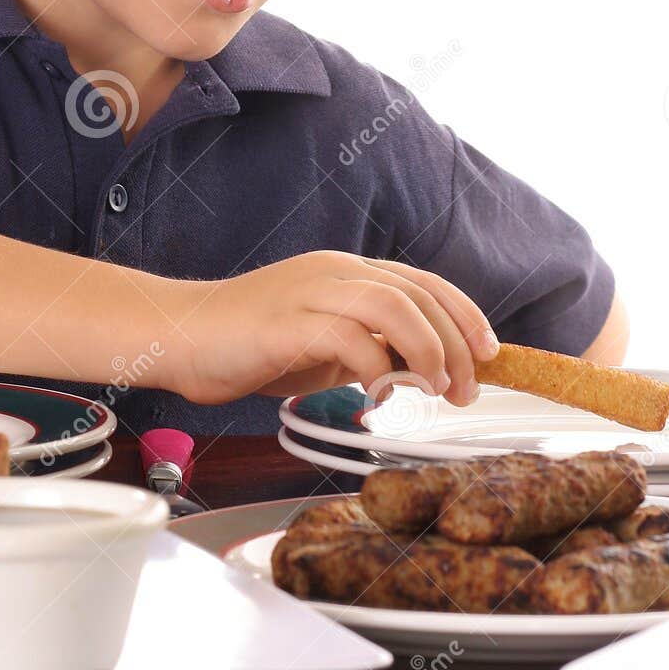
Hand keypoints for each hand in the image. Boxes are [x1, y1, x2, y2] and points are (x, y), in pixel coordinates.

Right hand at [155, 251, 498, 406]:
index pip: (422, 282)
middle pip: (417, 294)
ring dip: (427, 350)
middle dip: (455, 344)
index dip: (463, 314)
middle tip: (465, 390)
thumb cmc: (246, 344)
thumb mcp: (322, 346)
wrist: (179, 335)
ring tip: (435, 391)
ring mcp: (311, 292)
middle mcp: (334, 273)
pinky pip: (350, 337)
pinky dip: (376, 367)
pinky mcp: (288, 322)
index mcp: (345, 273)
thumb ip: (365, 348)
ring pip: (394, 305)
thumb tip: (416, 371)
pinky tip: (379, 396)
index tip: (489, 352)